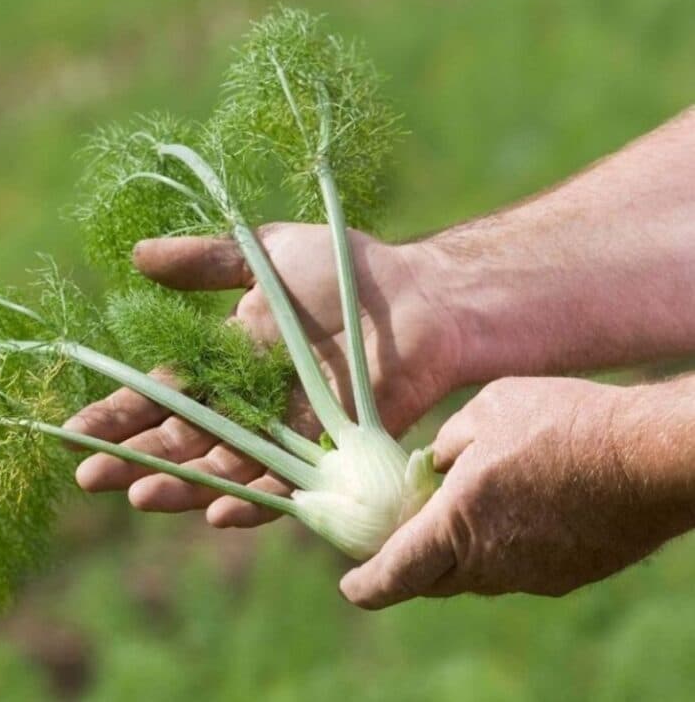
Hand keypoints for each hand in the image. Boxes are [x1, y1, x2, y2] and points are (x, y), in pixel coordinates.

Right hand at [66, 222, 462, 526]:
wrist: (417, 295)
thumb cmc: (342, 270)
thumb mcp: (263, 253)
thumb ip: (204, 262)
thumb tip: (135, 256)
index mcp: (223, 362)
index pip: (159, 394)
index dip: (117, 413)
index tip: (72, 431)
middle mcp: (246, 404)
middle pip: (179, 438)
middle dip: (132, 458)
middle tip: (88, 477)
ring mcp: (284, 431)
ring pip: (222, 467)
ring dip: (182, 485)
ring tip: (140, 496)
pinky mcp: (325, 450)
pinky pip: (286, 483)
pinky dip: (253, 499)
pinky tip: (219, 513)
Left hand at [340, 376, 693, 609]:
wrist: (650, 456)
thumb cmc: (563, 423)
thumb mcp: (487, 410)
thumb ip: (447, 445)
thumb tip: (434, 466)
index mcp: (458, 523)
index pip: (396, 571)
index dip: (367, 584)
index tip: (349, 588)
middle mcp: (491, 561)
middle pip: (433, 580)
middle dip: (409, 566)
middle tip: (401, 541)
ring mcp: (531, 575)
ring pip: (477, 576)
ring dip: (458, 554)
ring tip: (463, 513)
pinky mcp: (565, 576)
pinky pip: (515, 570)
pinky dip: (499, 550)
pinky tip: (514, 513)